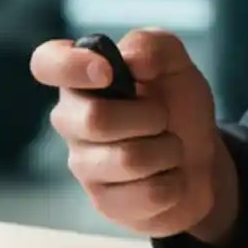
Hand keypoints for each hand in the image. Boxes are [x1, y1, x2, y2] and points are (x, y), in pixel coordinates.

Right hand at [29, 29, 237, 243]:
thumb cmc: (177, 107)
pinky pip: (148, 193)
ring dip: (168, 151)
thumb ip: (153, 46)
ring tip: (168, 148)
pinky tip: (167, 177)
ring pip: (128, 160)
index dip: (70, 66)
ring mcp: (83, 165)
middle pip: (95, 120)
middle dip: (149, 117)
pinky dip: (174, 183)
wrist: (201, 160)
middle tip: (162, 117)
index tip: (107, 72)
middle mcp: (71, 121)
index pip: (46, 63)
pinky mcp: (104, 202)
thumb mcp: (176, 64)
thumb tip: (133, 61)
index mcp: (80, 80)